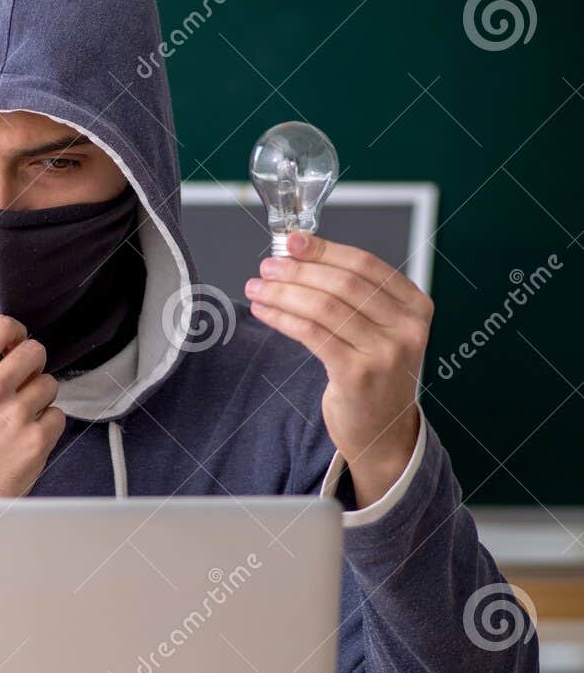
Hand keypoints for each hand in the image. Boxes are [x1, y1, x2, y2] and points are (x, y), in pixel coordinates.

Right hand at [0, 315, 65, 499]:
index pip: (1, 327)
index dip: (16, 333)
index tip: (17, 344)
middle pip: (35, 351)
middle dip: (33, 365)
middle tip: (25, 381)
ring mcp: (16, 415)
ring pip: (50, 384)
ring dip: (40, 397)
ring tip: (21, 416)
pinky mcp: (36, 441)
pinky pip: (58, 416)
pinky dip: (47, 425)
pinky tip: (27, 436)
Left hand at [244, 232, 431, 506]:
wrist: (382, 431)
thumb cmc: (374, 374)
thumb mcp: (380, 329)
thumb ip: (354, 296)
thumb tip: (300, 254)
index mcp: (415, 306)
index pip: (365, 265)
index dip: (325, 249)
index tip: (292, 241)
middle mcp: (406, 327)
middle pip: (343, 283)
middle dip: (299, 270)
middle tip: (268, 266)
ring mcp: (384, 353)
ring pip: (323, 307)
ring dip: (284, 292)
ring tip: (258, 287)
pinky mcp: (357, 375)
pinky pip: (312, 334)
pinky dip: (283, 318)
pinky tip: (265, 311)